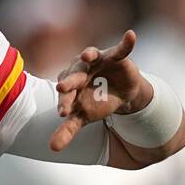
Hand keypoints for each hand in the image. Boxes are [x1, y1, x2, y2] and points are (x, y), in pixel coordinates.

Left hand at [50, 31, 153, 152]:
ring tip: (88, 55)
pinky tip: (131, 35)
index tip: (62, 113)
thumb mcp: (83, 117)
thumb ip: (68, 130)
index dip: (64, 103)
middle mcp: (79, 70)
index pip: (65, 95)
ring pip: (91, 56)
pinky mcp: (114, 56)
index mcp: (69, 85)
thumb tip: (53, 149)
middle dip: (69, 81)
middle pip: (74, 75)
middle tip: (62, 88)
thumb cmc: (95, 102)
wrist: (118, 91)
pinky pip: (120, 48)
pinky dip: (126, 42)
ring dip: (90, 54)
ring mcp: (96, 61)